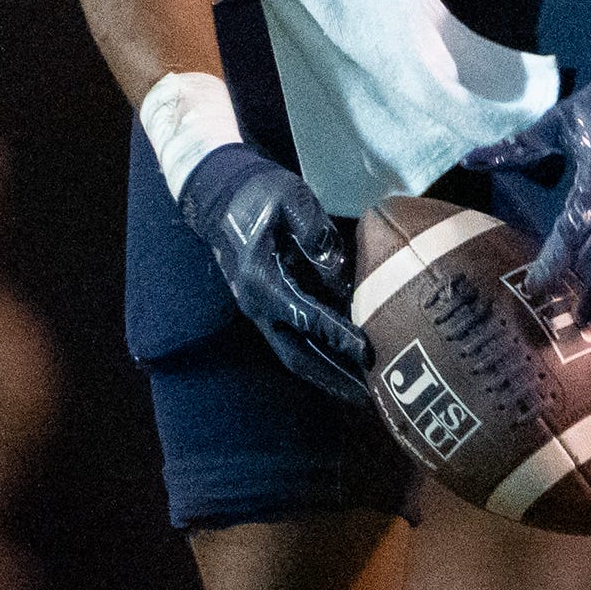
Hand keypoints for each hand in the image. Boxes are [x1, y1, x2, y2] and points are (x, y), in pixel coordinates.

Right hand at [174, 142, 366, 402]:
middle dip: (333, 377)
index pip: (305, 316)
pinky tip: (344, 369)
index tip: (367, 349)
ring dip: (327, 376)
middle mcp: (257, 304)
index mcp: (261, 279)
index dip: (337, 334)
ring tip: (362, 394)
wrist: (221, 196)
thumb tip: (338, 268)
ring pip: (294, 355)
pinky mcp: (267, 309)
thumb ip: (315, 231)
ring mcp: (260, 310)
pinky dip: (318, 360)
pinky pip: (293, 343)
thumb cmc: (260, 193)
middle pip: (297, 354)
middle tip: (369, 396)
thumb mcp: (291, 198)